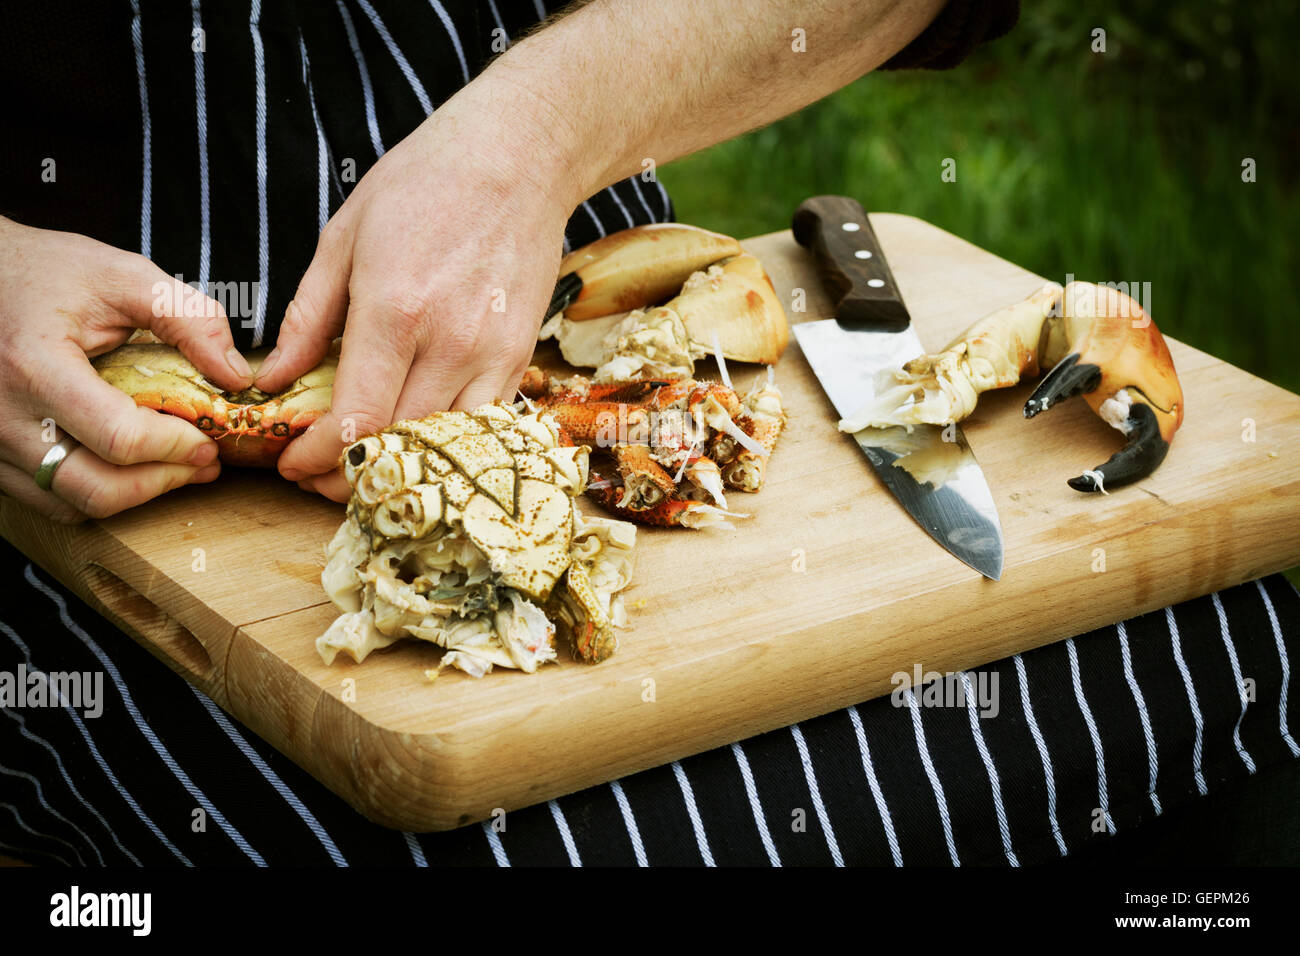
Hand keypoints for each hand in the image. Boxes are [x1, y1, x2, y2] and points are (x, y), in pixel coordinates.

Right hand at [0, 217, 252, 521]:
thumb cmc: (48, 273)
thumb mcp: (122, 276)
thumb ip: (188, 318)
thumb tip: (236, 375)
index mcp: (35, 365)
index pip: (119, 438)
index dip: (176, 448)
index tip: (209, 439)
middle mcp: (3, 414)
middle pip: (96, 488)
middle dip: (163, 482)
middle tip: (203, 461)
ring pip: (73, 504)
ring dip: (135, 495)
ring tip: (176, 465)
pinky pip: (51, 500)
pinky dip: (99, 492)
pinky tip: (131, 467)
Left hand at [256, 77, 580, 500]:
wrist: (516, 160)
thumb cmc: (422, 186)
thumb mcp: (342, 239)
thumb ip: (305, 318)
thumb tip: (272, 381)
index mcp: (392, 312)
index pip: (352, 419)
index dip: (315, 456)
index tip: (290, 463)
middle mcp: (447, 344)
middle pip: (395, 443)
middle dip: (347, 473)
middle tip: (316, 475)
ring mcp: (490, 355)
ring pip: (441, 446)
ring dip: (399, 468)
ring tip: (362, 467)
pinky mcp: (519, 357)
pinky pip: (481, 426)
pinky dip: (444, 444)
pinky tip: (416, 443)